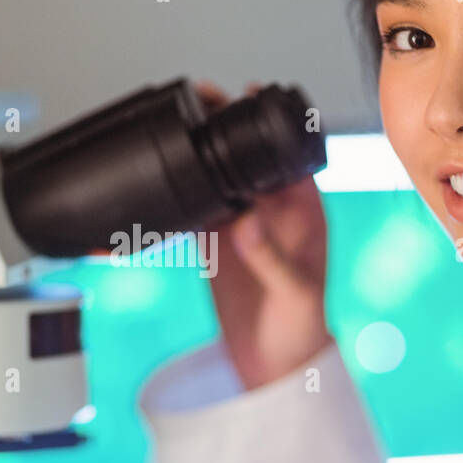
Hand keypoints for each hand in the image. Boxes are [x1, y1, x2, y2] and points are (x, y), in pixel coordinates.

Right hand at [195, 80, 331, 390]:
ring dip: (196, 153)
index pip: (288, 154)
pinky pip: (193, 211)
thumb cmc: (303, 330)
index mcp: (305, 212)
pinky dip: (176, 195)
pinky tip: (158, 179)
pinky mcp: (215, 245)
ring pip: (217, 176)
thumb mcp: (295, 293)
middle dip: (222, 127)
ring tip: (173, 126)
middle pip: (246, 155)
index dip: (269, 122)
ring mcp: (242, 225)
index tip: (247, 95)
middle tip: (197, 101)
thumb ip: (274, 258)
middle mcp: (273, 211)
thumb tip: (249, 221)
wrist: (275, 366)